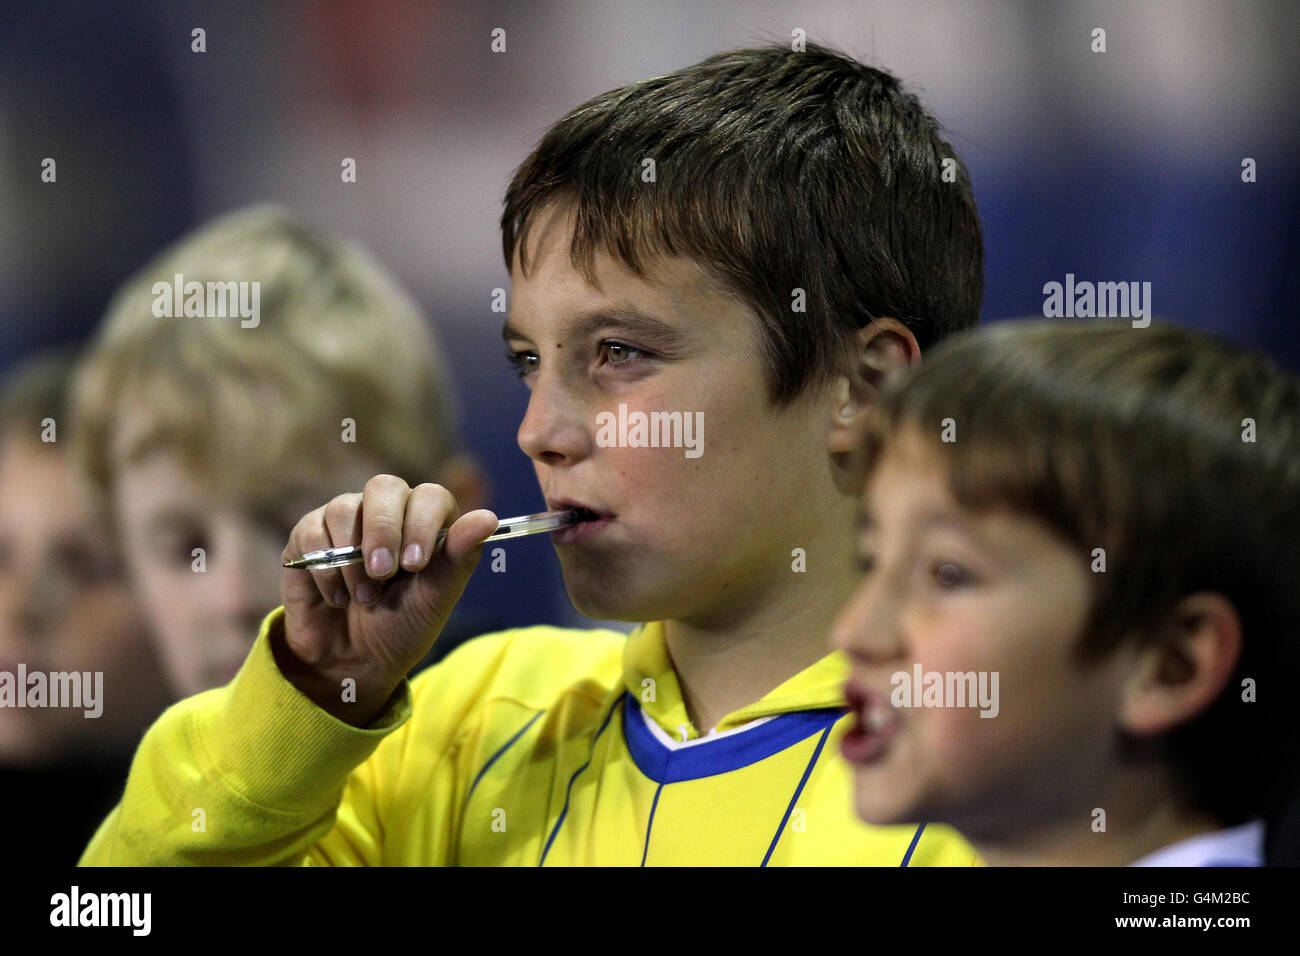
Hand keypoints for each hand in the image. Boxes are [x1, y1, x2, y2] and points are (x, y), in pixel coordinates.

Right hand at [276, 475, 496, 724]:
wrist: (352, 661)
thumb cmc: (402, 626)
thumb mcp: (435, 599)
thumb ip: (460, 557)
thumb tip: (489, 518)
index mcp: (426, 521)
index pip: (430, 495)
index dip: (423, 523)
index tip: (416, 564)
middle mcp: (387, 511)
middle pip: (383, 487)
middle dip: (383, 530)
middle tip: (383, 573)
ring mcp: (346, 519)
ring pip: (344, 508)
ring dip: (353, 561)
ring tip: (365, 598)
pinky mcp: (309, 536)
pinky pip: (311, 533)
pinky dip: (325, 571)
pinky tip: (337, 598)